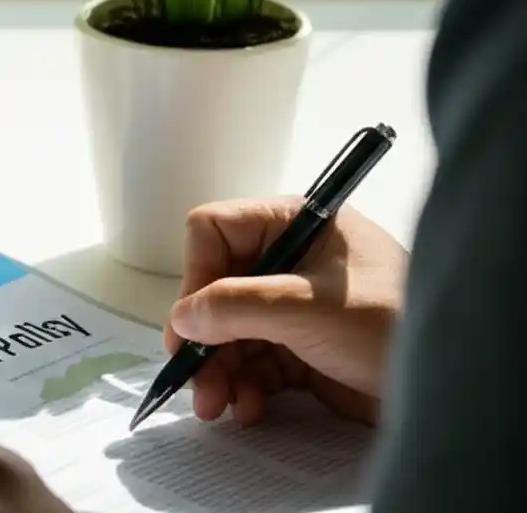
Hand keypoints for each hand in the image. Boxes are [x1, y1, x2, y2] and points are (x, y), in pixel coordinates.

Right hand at [165, 197, 408, 426]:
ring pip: (231, 332)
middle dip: (205, 338)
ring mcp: (297, 306)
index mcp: (297, 224)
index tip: (192, 321)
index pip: (215, 232)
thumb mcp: (306, 309)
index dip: (196, 275)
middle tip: (194, 378)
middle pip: (217, 289)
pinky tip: (249, 408)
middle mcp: (292, 260)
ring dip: (220, 369)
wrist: (452, 387)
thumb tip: (181, 317)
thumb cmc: (393, 325)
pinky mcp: (304, 348)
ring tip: (219, 405)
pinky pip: (255, 362)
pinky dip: (244, 385)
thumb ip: (235, 306)